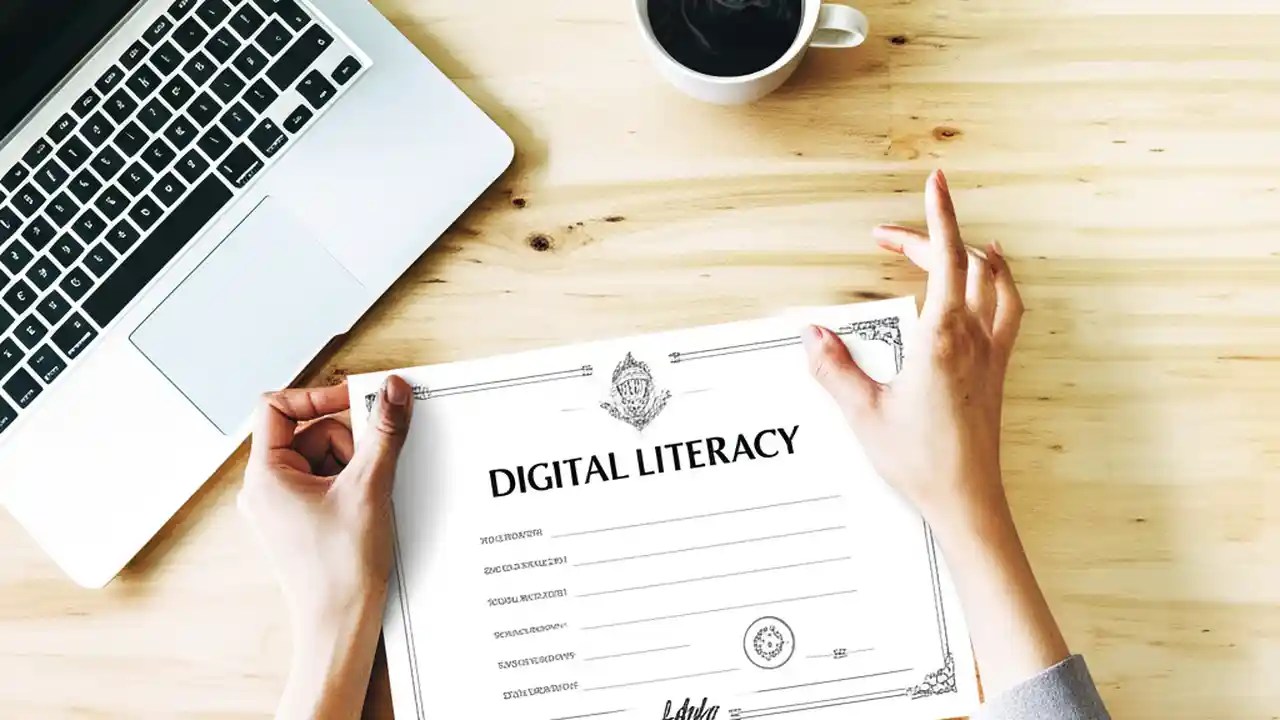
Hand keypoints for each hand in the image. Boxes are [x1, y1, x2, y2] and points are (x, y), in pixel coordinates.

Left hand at [240, 376, 413, 718]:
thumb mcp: (369, 487)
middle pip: (309, 432)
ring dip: (352, 467)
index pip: (276, 407)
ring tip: (366, 500)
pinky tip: (364, 510)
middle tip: (370, 471)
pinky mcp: (297, 520)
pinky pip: (324, 481)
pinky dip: (349, 485)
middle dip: (347, 444)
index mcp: (265, 475)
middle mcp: (264, 488)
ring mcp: (280, 506)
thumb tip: (393, 391)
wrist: (340, 624)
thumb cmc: (342, 568)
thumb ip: (384, 432)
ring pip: (322, 457)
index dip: (318, 396)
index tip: (356, 399)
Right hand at [801, 169, 1023, 527]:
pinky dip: (998, 284)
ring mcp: (991, 354)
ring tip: (954, 241)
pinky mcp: (997, 372)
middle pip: (965, 265)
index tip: (937, 181)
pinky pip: (1008, 311)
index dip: (941, 215)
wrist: (966, 499)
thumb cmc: (920, 461)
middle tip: (889, 236)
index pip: (947, 260)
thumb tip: (812, 333)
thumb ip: (834, 368)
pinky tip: (988, 286)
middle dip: (930, 238)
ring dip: (974, 255)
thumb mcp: (863, 413)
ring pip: (998, 284)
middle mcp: (974, 339)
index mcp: (942, 339)